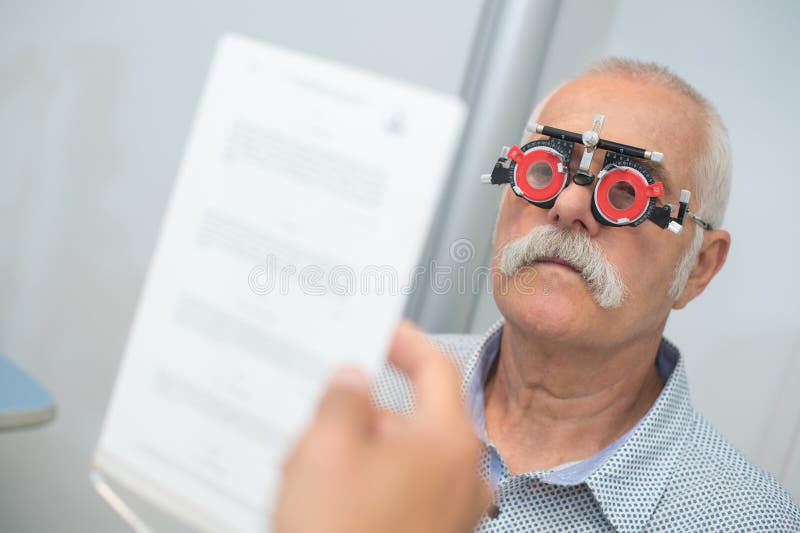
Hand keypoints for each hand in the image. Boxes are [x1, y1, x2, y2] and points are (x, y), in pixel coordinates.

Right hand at [273, 320, 488, 532]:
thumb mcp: (325, 452)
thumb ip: (343, 400)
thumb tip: (352, 380)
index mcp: (448, 444)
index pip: (436, 369)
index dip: (405, 343)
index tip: (382, 333)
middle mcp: (464, 478)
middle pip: (415, 418)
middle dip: (366, 412)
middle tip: (321, 413)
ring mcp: (454, 514)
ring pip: (406, 458)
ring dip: (363, 452)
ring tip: (311, 465)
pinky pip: (406, 492)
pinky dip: (373, 483)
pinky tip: (331, 498)